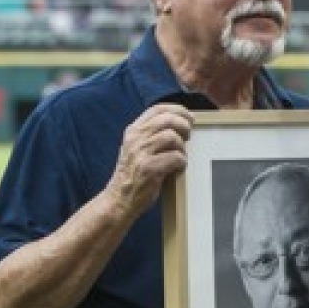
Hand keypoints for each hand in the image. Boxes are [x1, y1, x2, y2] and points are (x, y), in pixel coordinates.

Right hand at [106, 103, 193, 219]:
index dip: (178, 110)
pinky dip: (182, 163)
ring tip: (179, 157)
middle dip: (184, 126)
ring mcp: (141, 153)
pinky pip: (176, 157)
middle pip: (167, 119)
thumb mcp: (137, 147)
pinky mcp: (149, 168)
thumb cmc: (134, 173)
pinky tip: (177, 169)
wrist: (119, 199)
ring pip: (172, 137)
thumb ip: (152, 133)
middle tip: (188, 137)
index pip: (157, 109)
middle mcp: (135, 138)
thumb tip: (182, 123)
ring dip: (182, 147)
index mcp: (133, 130)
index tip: (189, 118)